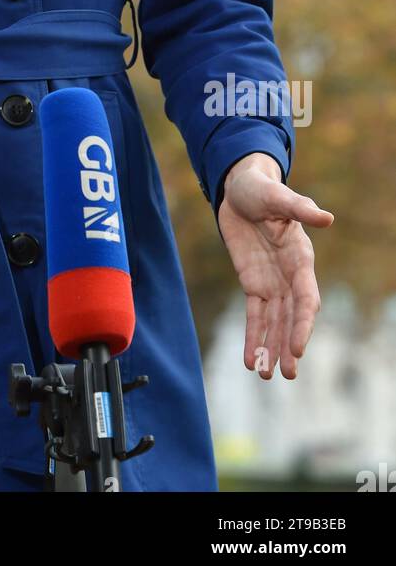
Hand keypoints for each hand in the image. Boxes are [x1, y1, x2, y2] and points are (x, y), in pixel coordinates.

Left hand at [217, 153, 333, 380]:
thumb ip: (299, 209)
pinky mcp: (253, 284)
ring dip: (271, 348)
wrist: (240, 190)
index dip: (302, 323)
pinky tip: (248, 359)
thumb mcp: (277, 196)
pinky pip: (254, 315)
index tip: (297, 347)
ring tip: (266, 375)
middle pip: (292, 317)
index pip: (306, 298)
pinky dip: (252, 337)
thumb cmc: (262, 190)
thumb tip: (326, 217)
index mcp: (301, 259)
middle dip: (288, 345)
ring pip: (274, 322)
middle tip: (287, 373)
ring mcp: (272, 282)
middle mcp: (290, 276)